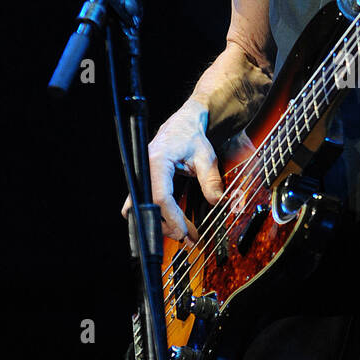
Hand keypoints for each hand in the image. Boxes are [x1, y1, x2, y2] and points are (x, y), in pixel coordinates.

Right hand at [120, 99, 221, 248]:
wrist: (183, 124)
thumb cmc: (192, 136)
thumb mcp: (206, 156)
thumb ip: (211, 180)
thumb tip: (217, 201)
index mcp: (157, 161)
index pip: (160, 197)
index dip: (171, 218)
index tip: (184, 232)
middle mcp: (144, 169)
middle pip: (149, 207)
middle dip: (166, 225)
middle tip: (187, 236)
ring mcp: (141, 176)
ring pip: (143, 209)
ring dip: (162, 222)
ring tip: (185, 233)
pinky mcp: (144, 182)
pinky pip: (146, 204)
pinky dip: (159, 215)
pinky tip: (176, 222)